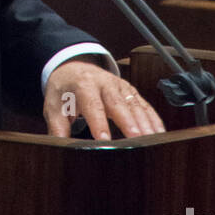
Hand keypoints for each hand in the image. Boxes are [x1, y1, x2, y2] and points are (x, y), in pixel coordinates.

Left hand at [43, 59, 165, 139]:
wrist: (73, 69)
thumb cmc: (65, 91)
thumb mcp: (54, 105)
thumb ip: (57, 125)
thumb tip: (60, 144)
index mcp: (83, 84)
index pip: (92, 104)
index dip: (99, 122)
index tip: (104, 140)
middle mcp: (104, 83)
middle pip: (118, 103)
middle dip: (128, 122)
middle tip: (137, 141)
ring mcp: (120, 86)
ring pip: (134, 104)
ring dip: (145, 123)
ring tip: (153, 142)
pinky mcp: (130, 92)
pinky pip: (144, 105)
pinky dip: (153, 119)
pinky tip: (159, 134)